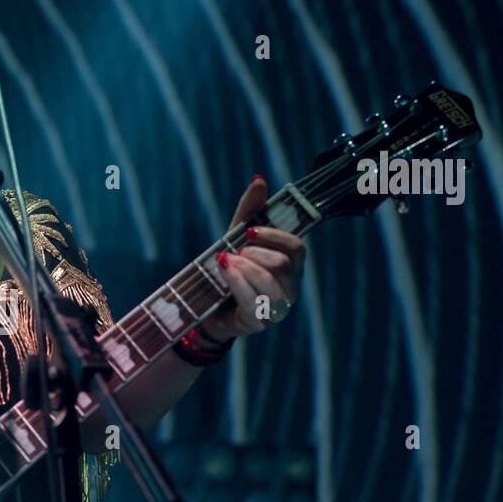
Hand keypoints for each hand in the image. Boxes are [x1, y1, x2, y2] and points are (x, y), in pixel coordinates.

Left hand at [201, 175, 306, 342]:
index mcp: (290, 267)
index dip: (274, 236)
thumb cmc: (228, 271)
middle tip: (235, 252)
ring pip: (270, 282)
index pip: (296, 248)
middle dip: (255, 253)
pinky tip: (225, 272)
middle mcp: (290, 288)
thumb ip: (249, 212)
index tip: (249, 231)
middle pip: (283, 263)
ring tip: (226, 262)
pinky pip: (254, 300)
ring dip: (245, 267)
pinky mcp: (259, 322)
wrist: (206, 308)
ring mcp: (277, 308)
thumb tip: (258, 179)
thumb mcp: (235, 239)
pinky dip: (237, 282)